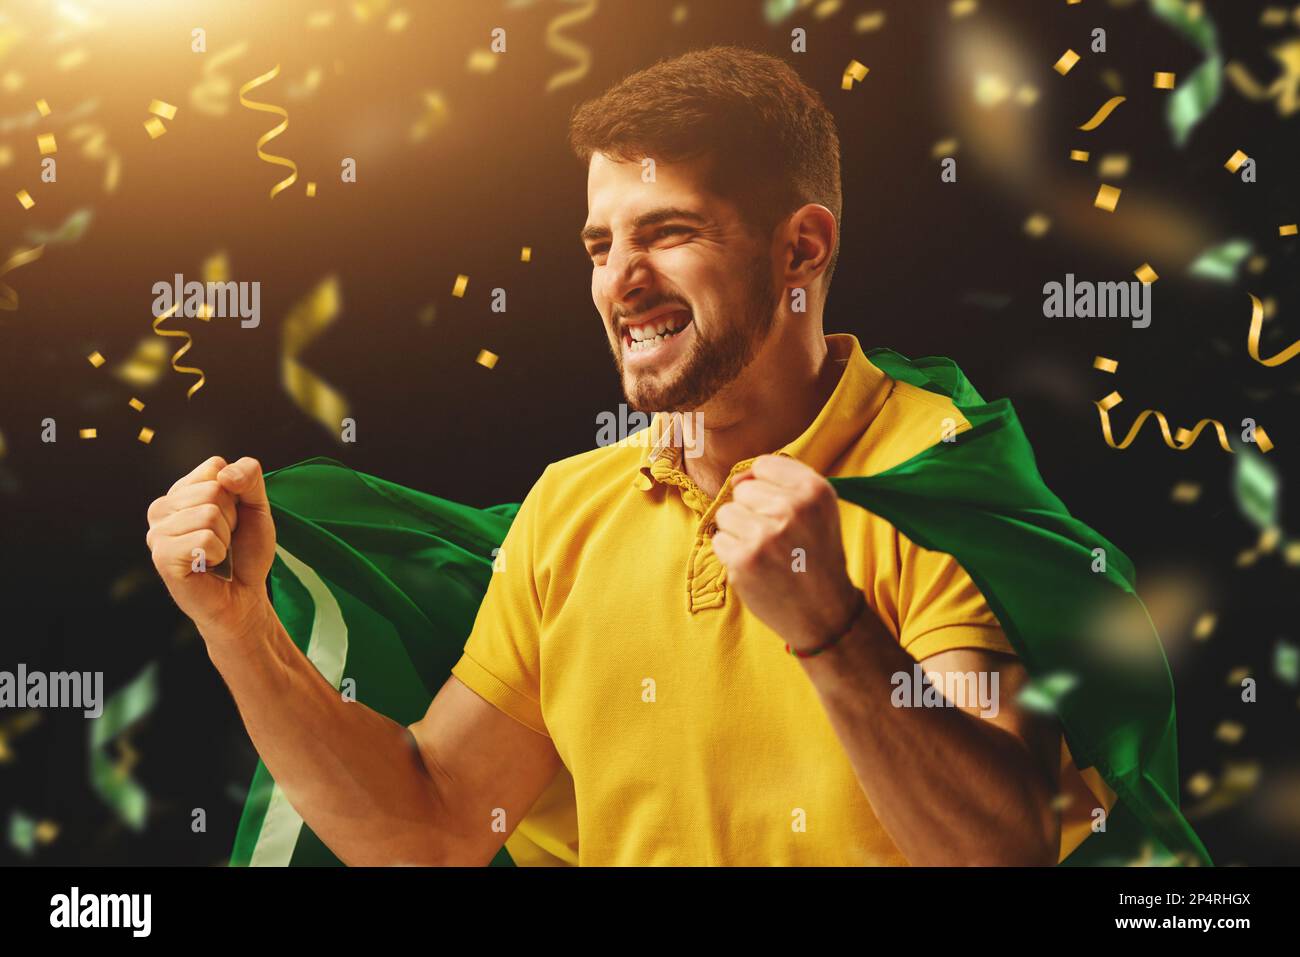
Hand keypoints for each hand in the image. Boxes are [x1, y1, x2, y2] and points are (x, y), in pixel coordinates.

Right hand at [146, 455, 276, 641]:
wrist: (243, 597)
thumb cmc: (246, 553)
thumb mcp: (257, 507)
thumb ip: (249, 477)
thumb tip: (224, 474)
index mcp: (181, 491)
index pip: (215, 467)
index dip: (236, 494)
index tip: (232, 519)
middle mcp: (162, 508)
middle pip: (214, 490)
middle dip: (232, 518)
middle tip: (225, 541)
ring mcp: (157, 532)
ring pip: (210, 513)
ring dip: (226, 538)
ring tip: (216, 555)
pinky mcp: (161, 556)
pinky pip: (204, 539)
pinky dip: (218, 554)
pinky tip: (208, 566)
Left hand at [711, 454, 862, 652]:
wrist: (825, 612)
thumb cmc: (816, 555)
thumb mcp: (817, 509)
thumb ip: (782, 482)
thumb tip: (737, 478)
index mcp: (814, 490)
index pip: (764, 465)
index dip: (766, 487)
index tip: (780, 510)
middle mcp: (792, 509)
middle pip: (742, 489)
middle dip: (752, 511)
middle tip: (777, 538)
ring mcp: (766, 535)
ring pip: (725, 513)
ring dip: (738, 531)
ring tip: (764, 550)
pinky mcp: (744, 560)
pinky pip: (718, 539)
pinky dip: (731, 553)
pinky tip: (756, 566)